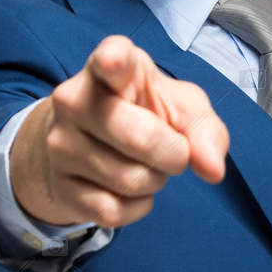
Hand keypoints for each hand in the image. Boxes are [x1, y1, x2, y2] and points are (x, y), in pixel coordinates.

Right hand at [9, 35, 228, 227]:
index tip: (113, 59)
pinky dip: (136, 207)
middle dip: (175, 154)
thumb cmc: (143, 113)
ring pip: (130, 180)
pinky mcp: (58, 185)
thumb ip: (204, 129)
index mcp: (108, 67)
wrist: (87, 142)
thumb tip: (213, 170)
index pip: (110, 59)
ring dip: (155, 181)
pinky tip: (128, 190)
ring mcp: (59, 144)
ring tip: (145, 165)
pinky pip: (113, 211)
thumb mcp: (180, 107)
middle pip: (142, 138)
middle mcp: (73, 100)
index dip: (114, 59)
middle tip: (173, 150)